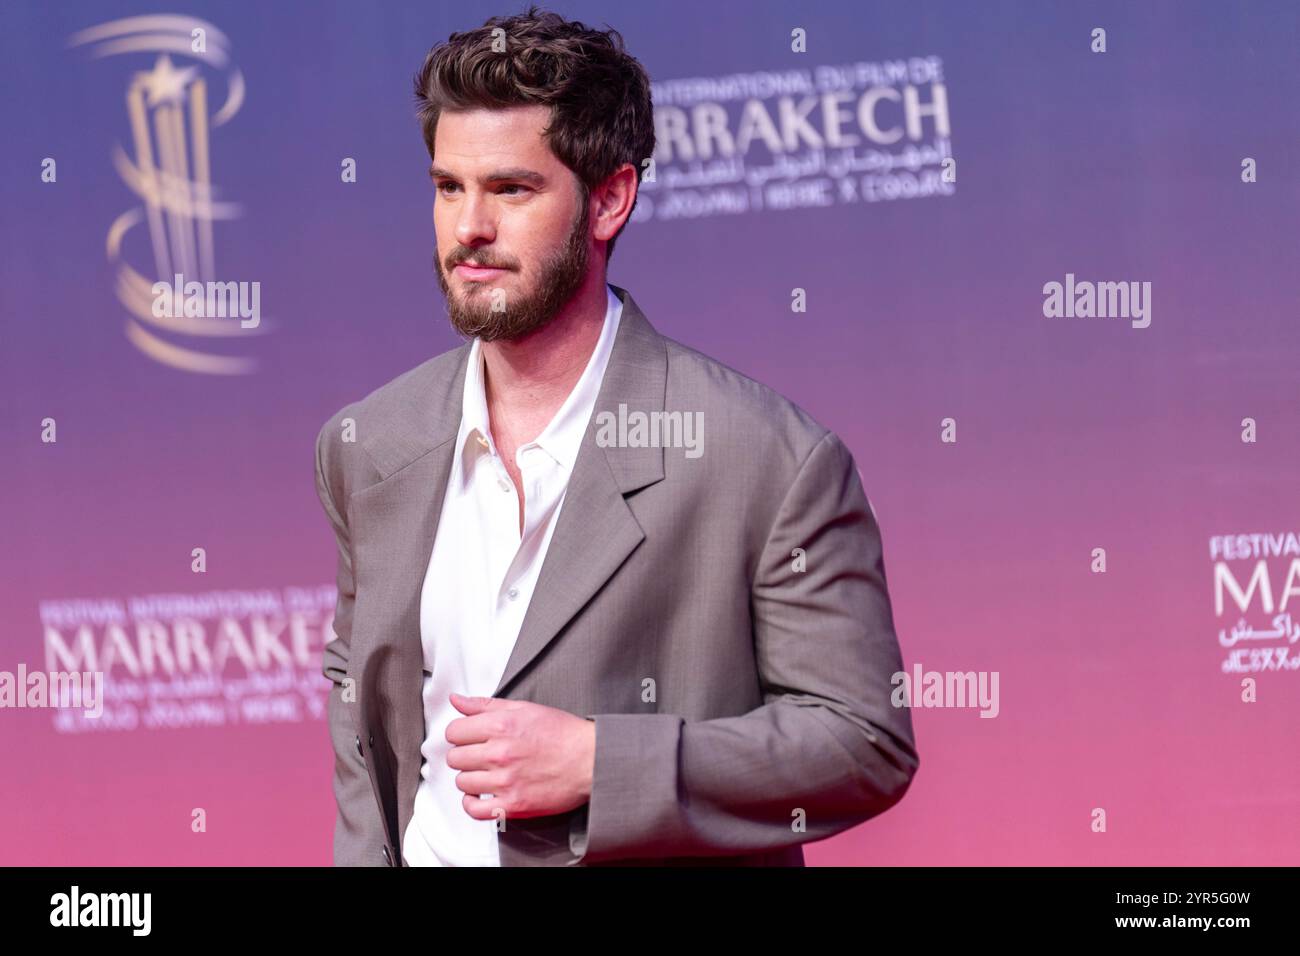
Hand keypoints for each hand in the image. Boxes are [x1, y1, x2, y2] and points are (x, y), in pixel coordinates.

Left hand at [445, 692, 595, 821]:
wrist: (591, 760)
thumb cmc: (564, 735)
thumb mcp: (525, 708)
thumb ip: (485, 705)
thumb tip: (458, 700)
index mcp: (502, 725)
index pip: (454, 731)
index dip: (460, 734)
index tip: (467, 737)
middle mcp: (500, 753)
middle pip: (455, 757)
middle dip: (464, 755)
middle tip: (478, 754)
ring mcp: (506, 780)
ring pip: (462, 782)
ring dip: (470, 777)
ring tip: (486, 773)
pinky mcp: (513, 804)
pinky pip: (475, 809)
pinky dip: (472, 803)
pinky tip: (482, 795)